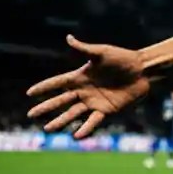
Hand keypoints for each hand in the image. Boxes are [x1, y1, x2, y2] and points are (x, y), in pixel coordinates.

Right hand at [26, 35, 150, 137]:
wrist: (143, 70)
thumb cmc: (123, 58)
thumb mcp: (102, 52)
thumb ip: (84, 48)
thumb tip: (68, 38)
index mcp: (81, 76)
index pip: (58, 83)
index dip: (44, 87)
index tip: (29, 93)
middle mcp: (85, 91)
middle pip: (61, 101)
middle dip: (46, 107)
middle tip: (31, 115)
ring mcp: (95, 101)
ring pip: (73, 113)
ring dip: (60, 121)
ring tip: (47, 129)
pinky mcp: (107, 110)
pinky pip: (93, 121)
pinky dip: (85, 128)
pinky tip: (76, 136)